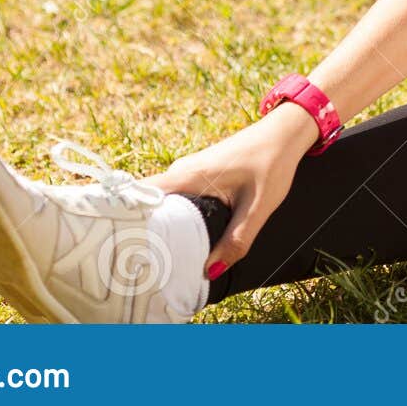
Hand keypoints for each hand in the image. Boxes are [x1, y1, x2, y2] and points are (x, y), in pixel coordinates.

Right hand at [140, 102, 318, 277]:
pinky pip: (175, 200)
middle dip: (142, 233)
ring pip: (162, 204)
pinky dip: (175, 219)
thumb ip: (237, 240)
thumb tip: (210, 272)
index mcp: (188, 176)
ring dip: (159, 228)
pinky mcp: (196, 176)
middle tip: (141, 267)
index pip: (140, 196)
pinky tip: (180, 241)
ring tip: (157, 259)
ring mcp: (186, 173)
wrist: (284, 134)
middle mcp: (180, 172)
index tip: (121, 248)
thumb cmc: (272, 163)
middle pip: (147, 205)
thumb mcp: (258, 207)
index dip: (125, 221)